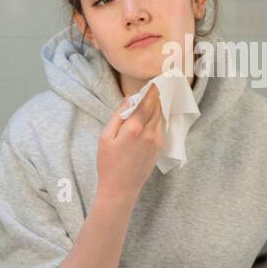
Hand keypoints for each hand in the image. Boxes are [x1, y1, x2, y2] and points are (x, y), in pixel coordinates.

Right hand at [96, 83, 164, 203]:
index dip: (151, 88)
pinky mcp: (160, 147)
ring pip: (160, 116)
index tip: (154, 78)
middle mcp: (150, 132)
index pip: (148, 100)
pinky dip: (157, 118)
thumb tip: (129, 99)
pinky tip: (150, 115)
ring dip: (157, 106)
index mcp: (135, 127)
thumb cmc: (108, 163)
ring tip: (152, 97)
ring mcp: (157, 140)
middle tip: (155, 83)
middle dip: (155, 95)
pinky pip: (161, 126)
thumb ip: (118, 115)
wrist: (120, 189)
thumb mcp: (106, 136)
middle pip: (157, 106)